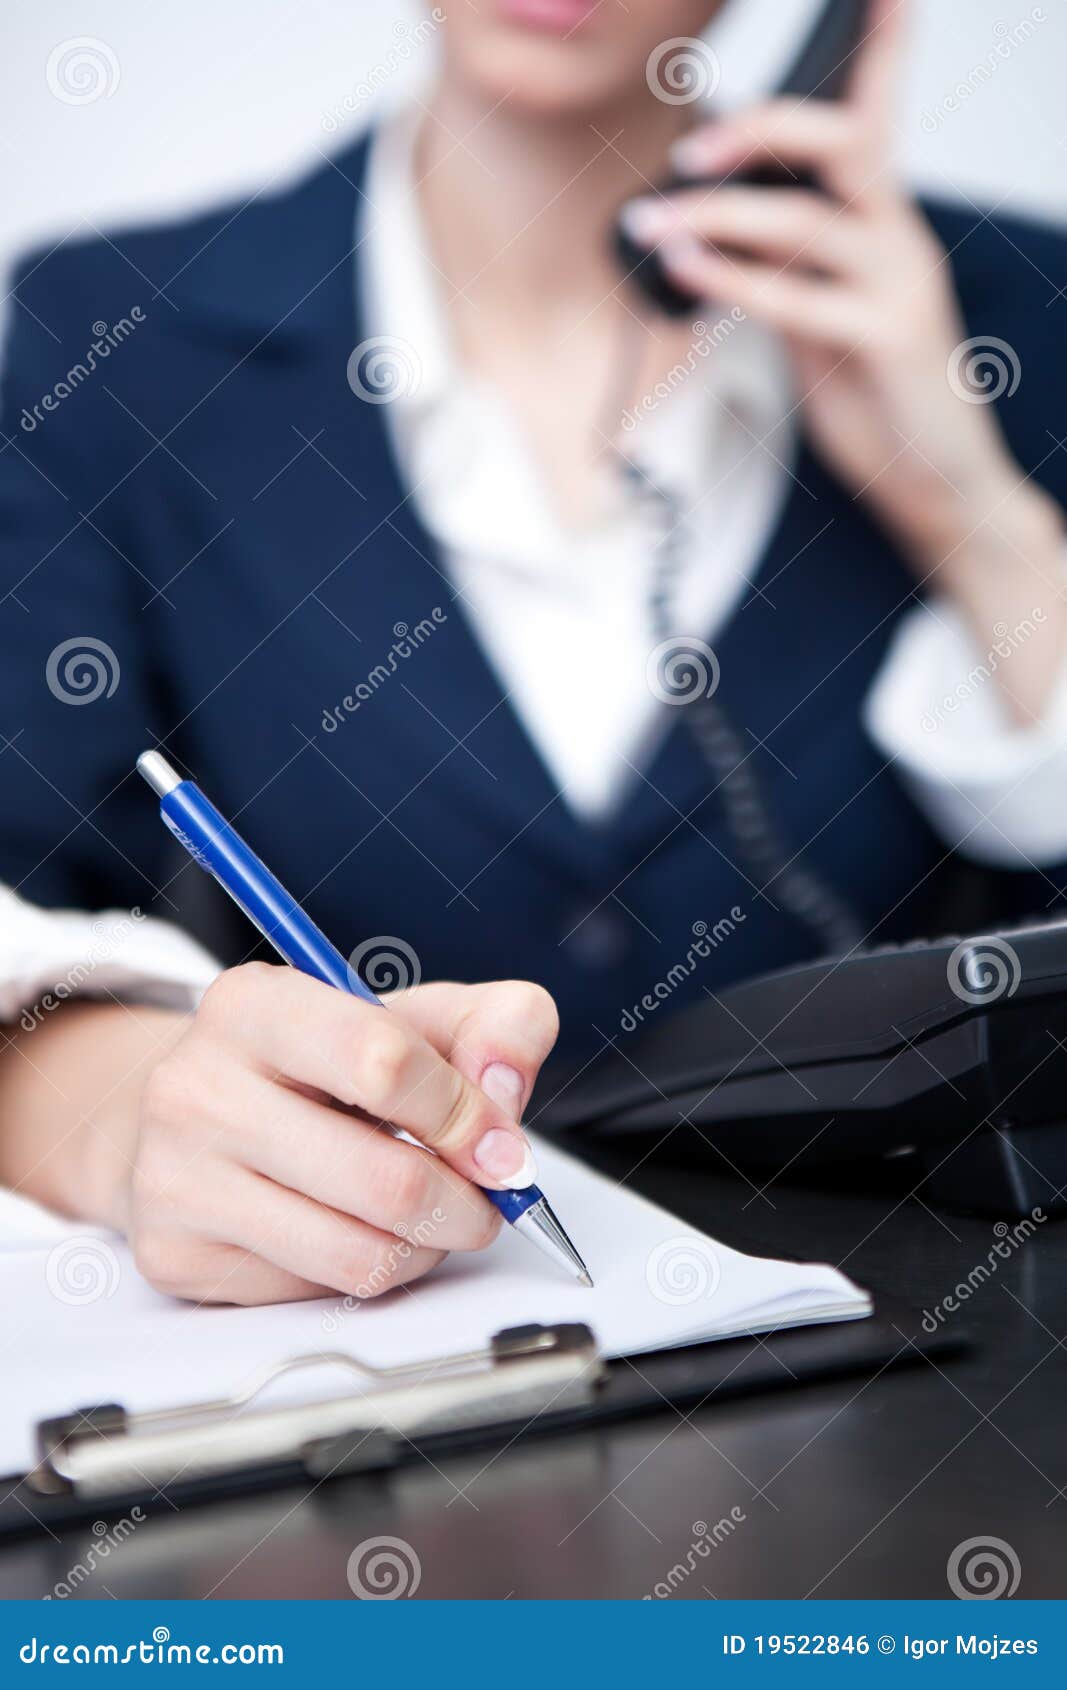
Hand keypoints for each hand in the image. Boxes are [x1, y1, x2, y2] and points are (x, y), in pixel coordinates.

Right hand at [121, 966, 557, 1304]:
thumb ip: (493, 1022)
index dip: (467, 1113)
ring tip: (431, 1215)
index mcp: (254, 1005)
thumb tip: (506, 1088)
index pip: (384, 1062)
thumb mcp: (411, 1016)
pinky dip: (371, 1270)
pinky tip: (360, 1229)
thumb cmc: (319, 1064)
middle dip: (467, 1201)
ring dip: (428, 1245)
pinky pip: (321, 1291)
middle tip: (485, 1198)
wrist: (198, 1116)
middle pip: (385, 1179)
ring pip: (360, 1253)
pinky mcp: (179, 1256)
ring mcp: (177, 1178)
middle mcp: (197, 1087)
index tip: (500, 1143)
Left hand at [621, 0, 1051, 574]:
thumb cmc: (878, 398)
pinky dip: (734, 279)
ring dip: (717, 216)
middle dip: (764, 129)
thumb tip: (720, 234)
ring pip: (807, 220)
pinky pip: (799, 297)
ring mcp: (899, 287)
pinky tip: (687, 268)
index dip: (883, 46)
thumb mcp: (822, 321)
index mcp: (886, 224)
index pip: (880, 117)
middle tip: (691, 148)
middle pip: (846, 144)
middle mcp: (900, 240)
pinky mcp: (887, 340)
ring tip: (653, 223)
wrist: (933, 481)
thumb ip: (784, 270)